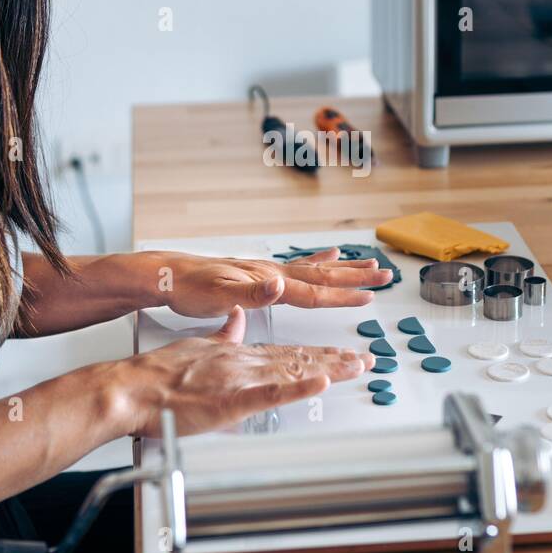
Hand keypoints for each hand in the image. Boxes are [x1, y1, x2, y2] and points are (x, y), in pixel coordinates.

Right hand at [111, 306, 372, 436]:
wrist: (134, 387)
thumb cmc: (158, 375)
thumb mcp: (197, 347)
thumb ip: (223, 334)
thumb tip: (238, 318)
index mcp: (237, 353)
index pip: (287, 352)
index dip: (318, 353)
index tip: (343, 353)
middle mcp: (245, 361)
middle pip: (299, 359)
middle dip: (336, 359)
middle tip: (367, 360)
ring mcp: (241, 378)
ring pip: (294, 371)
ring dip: (329, 368)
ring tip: (357, 366)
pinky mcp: (233, 398)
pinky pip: (272, 393)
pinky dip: (299, 389)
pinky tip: (322, 384)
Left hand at [156, 247, 391, 317]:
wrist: (167, 275)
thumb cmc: (189, 287)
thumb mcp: (217, 295)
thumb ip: (251, 292)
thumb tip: (280, 284)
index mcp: (268, 281)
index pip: (313, 290)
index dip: (342, 295)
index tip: (369, 297)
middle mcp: (272, 273)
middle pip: (323, 274)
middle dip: (355, 277)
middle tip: (384, 273)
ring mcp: (267, 271)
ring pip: (314, 268)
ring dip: (342, 268)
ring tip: (366, 262)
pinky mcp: (258, 274)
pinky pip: (298, 267)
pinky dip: (317, 261)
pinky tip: (326, 255)